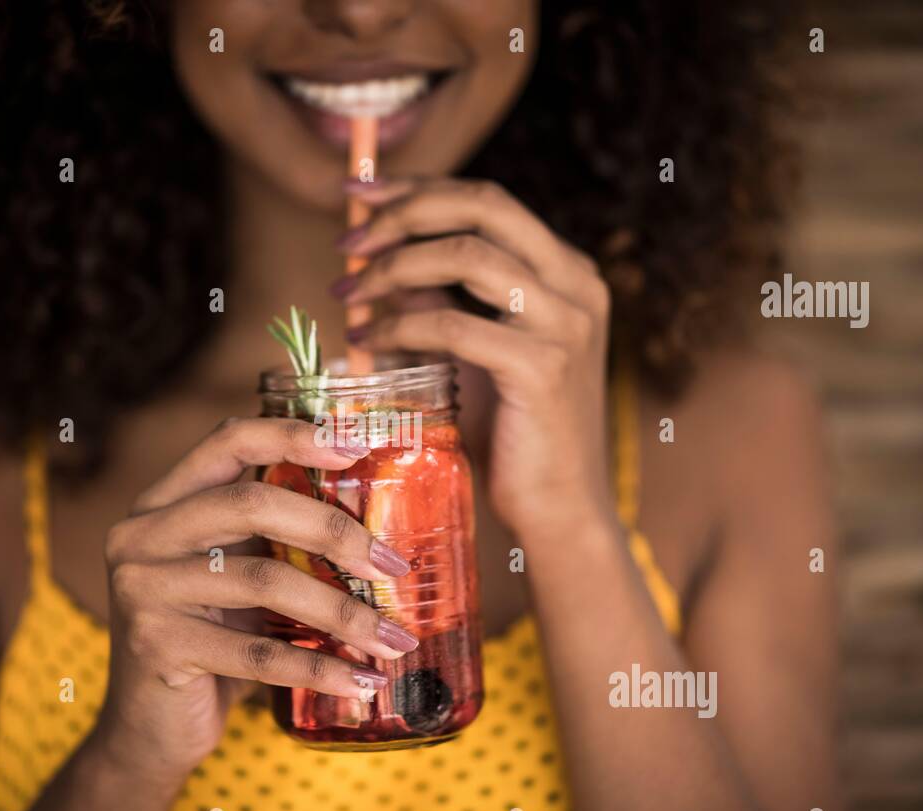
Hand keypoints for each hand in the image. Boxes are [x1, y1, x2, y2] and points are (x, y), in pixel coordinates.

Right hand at [94, 418, 417, 777]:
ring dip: (343, 613)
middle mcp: (142, 534)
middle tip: (393, 566)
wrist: (148, 730)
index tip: (359, 444)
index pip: (228, 439)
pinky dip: (319, 668)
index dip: (293, 434)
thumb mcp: (234, 577)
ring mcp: (142, 588)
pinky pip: (257, 653)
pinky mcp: (156, 646)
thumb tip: (380, 522)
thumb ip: (276, 539)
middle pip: (251, 503)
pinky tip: (361, 682)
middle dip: (335, 530)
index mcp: (164, 502)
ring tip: (393, 638)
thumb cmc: (211, 642)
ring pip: (264, 580)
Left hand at [336, 177, 616, 541]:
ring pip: (466, 254)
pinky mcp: (543, 367)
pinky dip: (401, 326)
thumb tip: (382, 269)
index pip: (488, 200)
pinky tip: (367, 343)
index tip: (358, 193)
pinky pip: (454, 324)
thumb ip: (441, 305)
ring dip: (393, 266)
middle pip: (482, 205)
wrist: (559, 510)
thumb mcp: (474, 354)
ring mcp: (566, 322)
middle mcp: (576, 284)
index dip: (418, 188)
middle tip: (347, 240)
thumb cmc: (513, 436)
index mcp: (566, 272)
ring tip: (348, 293)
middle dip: (403, 211)